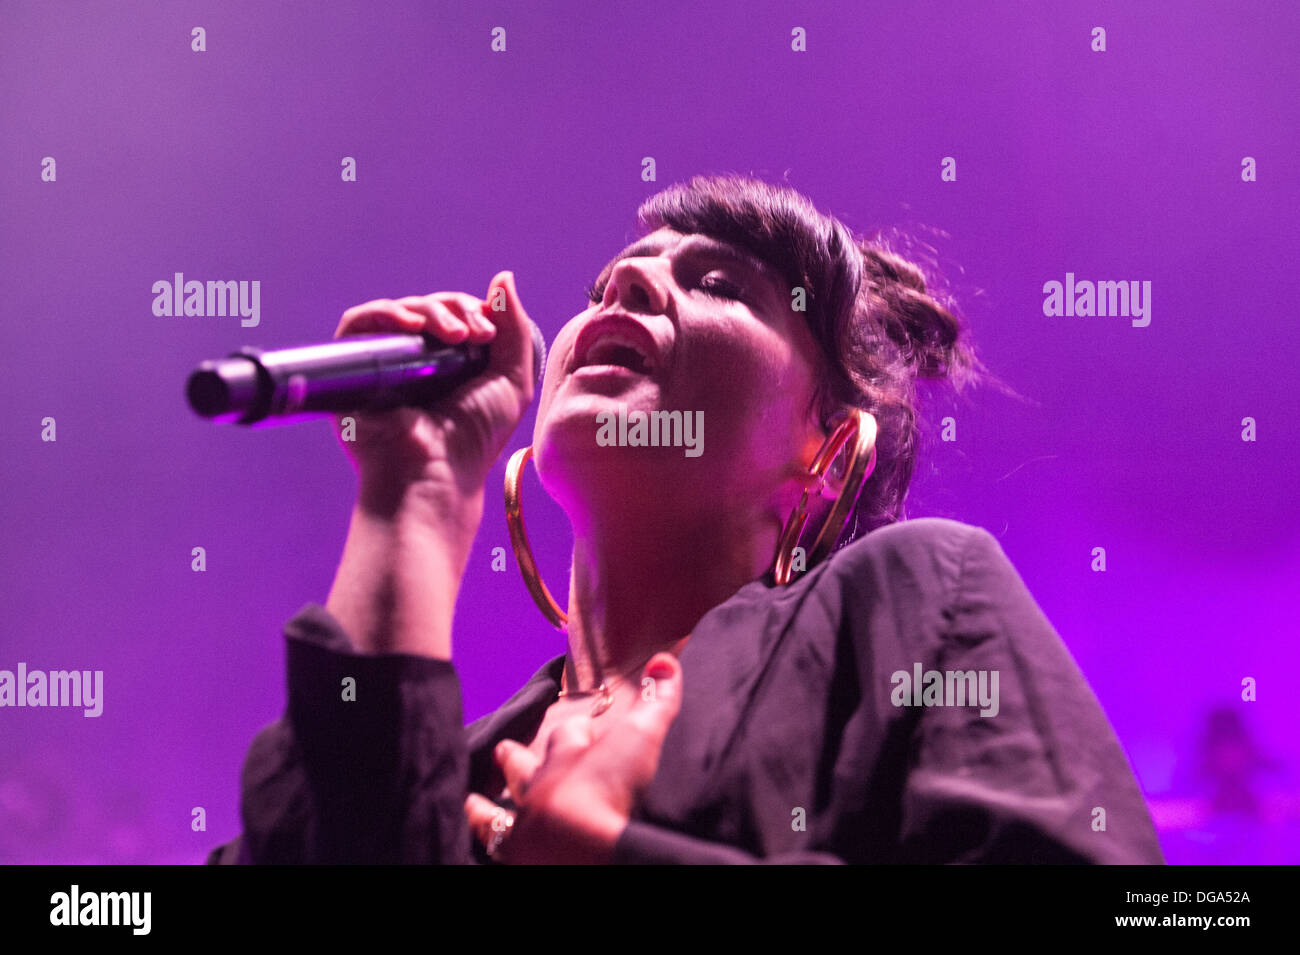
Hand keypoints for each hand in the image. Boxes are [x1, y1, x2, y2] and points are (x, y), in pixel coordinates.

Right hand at [331, 272, 536, 504]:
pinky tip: (410, 323)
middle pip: (427, 309)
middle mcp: (414, 361)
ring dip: (428, 310)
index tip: (488, 332)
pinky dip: (383, 313)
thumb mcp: (512, 380)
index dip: (471, 310)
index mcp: (449, 363)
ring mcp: (383, 364)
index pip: (454, 315)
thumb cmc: (475, 439)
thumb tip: (502, 277)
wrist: (436, 475)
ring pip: (398, 312)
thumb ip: (514, 329)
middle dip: (454, 308)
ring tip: (452, 334)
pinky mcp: (353, 369)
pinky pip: (358, 324)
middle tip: (474, 334)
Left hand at [465, 653, 683, 863]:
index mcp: (568, 756)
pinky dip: (484, 838)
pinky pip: (492, 845)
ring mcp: (525, 823)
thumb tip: (664, 660)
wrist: (579, 842)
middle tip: (503, 750)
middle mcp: (539, 785)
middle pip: (522, 767)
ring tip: (471, 803)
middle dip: (514, 757)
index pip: (568, 734)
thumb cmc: (610, 786)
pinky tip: (481, 842)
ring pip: (496, 812)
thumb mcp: (642, 737)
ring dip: (486, 808)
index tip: (580, 726)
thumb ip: (657, 701)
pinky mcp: (518, 854)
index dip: (576, 729)